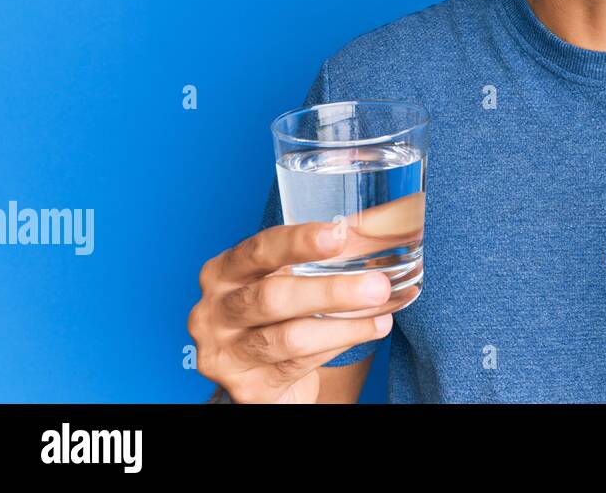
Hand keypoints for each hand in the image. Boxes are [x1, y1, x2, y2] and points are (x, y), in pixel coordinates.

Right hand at [188, 221, 394, 402]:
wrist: (261, 374)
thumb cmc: (280, 311)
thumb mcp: (293, 275)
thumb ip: (334, 249)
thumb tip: (391, 218)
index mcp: (223, 272)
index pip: (258, 250)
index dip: (298, 241)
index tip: (337, 234)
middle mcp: (214, 311)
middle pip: (272, 297)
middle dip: (330, 291)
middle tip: (377, 286)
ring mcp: (226, 354)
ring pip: (289, 337)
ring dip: (343, 326)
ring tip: (382, 312)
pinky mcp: (248, 387)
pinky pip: (299, 364)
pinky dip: (339, 345)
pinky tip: (369, 330)